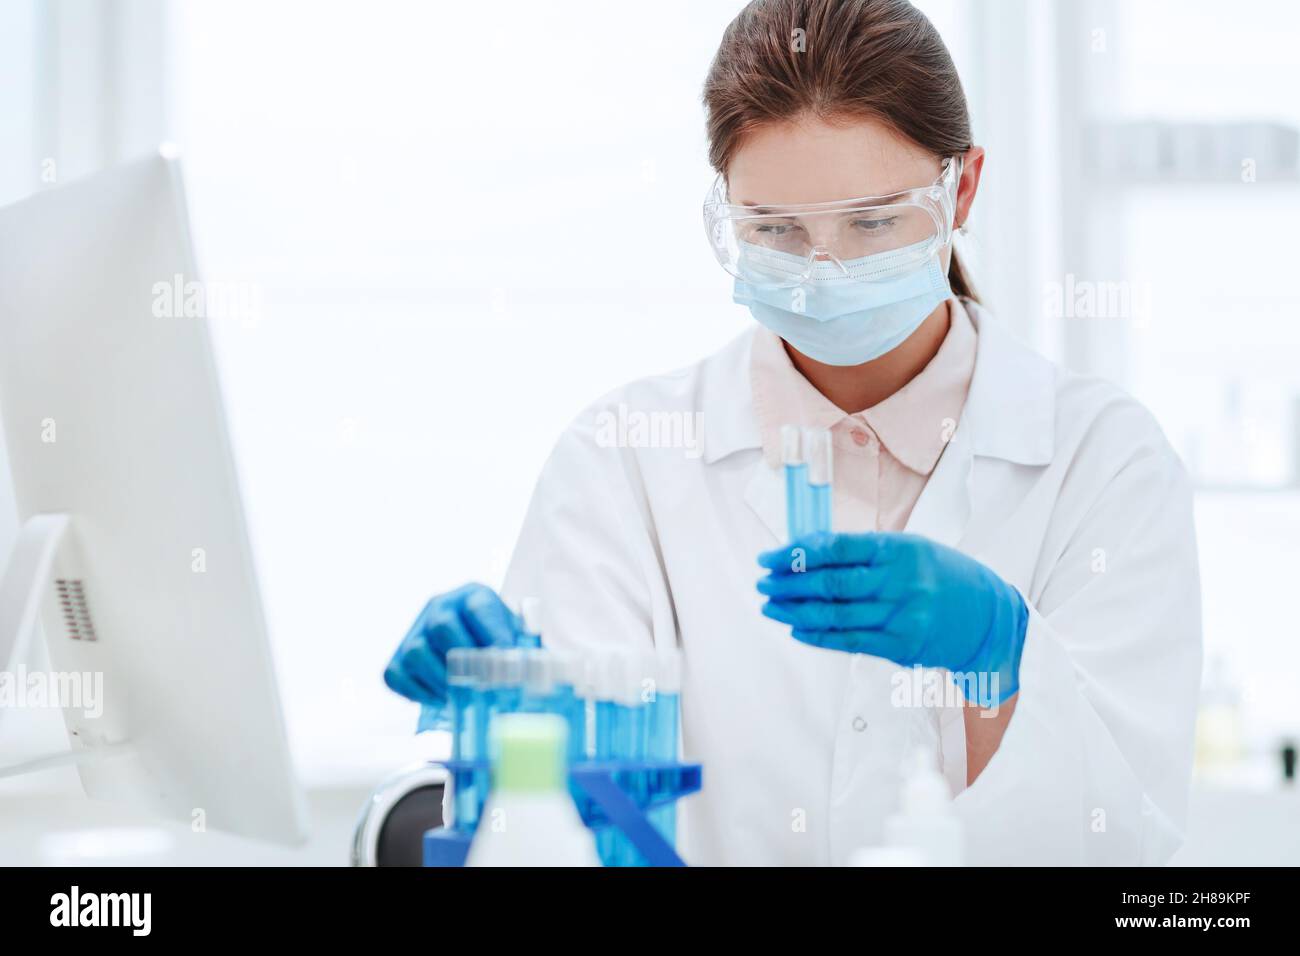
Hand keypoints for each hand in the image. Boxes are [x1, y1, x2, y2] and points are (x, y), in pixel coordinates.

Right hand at [383, 583, 521, 704]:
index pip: (479, 608)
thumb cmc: (504, 647)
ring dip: (442, 680)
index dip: (494, 636)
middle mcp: (440, 606)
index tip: (509, 663)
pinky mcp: (397, 659)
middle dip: (464, 660)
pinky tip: (443, 700)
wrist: (479, 656)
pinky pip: (398, 676)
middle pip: (442, 625)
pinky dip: (420, 693)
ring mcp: (415, 632)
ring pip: (416, 652)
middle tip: (485, 686)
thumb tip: (528, 670)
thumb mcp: (520, 640)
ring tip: (465, 697)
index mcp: (473, 595)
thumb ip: (525, 650)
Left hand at [757, 532, 1027, 703]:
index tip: (770, 556)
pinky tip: (796, 628)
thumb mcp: (911, 549)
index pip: (838, 548)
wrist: (988, 617)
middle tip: (762, 581)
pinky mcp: (901, 646)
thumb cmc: (943, 576)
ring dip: (795, 610)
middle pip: (831, 583)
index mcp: (901, 549)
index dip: (798, 553)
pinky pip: (850, 641)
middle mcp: (901, 582)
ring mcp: (902, 617)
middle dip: (789, 583)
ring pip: (836, 615)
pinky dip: (819, 635)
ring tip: (769, 606)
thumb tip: (809, 552)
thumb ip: (865, 552)